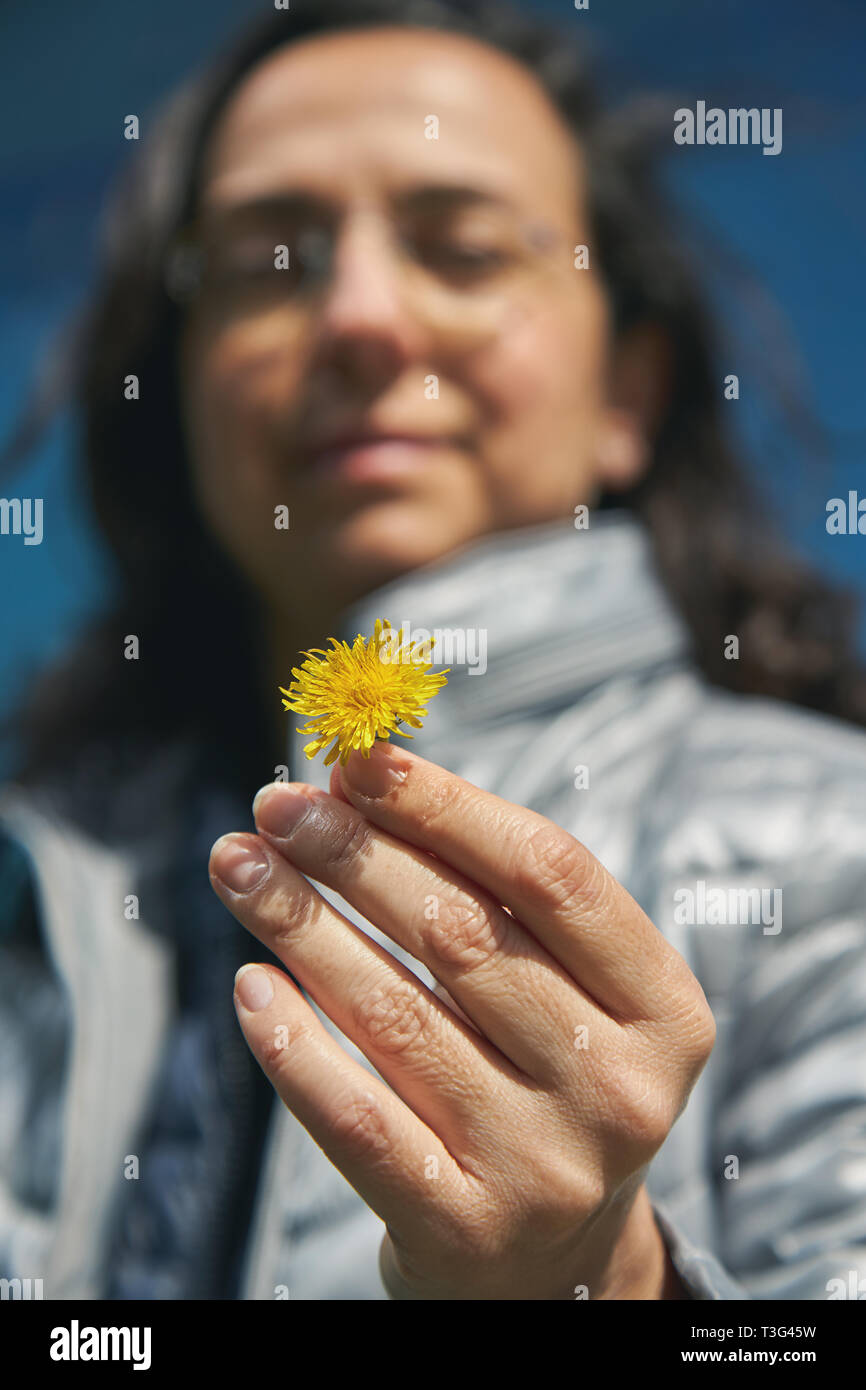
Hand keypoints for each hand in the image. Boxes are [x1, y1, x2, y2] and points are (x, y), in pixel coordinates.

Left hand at [208, 741, 715, 1298]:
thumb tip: (354, 785)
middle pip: (464, 935)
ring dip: (303, 926)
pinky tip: (250, 985)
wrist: (553, 1260)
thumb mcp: (565, 990)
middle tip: (277, 805)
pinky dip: (294, 1046)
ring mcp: (545, 1166)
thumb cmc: (547, 1076)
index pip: (551, 873)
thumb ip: (493, 896)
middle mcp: (619, 1089)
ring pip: (398, 1014)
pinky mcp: (460, 1226)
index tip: (358, 761)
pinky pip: (358, 1120)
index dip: (447, 805)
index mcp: (664, 1008)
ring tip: (240, 867)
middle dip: (355, 855)